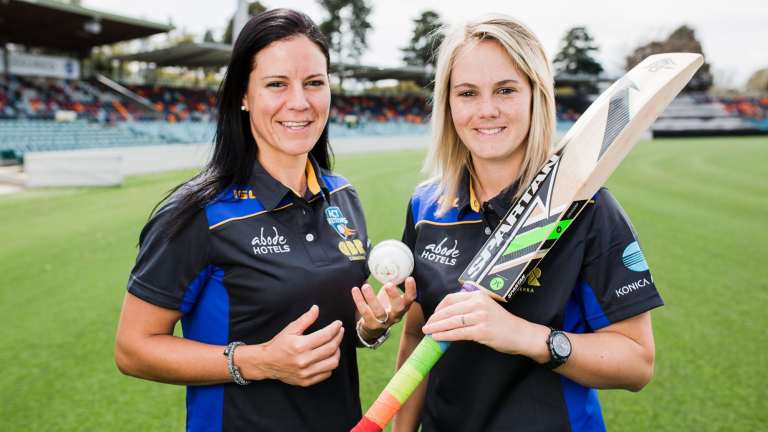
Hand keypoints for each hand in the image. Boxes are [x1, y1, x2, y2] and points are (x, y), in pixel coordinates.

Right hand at [240, 305, 343, 386]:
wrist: (267, 362)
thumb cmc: (279, 344)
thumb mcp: (290, 329)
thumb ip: (305, 319)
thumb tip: (316, 308)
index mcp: (300, 346)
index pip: (325, 335)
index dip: (335, 328)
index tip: (339, 324)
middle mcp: (304, 360)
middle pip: (331, 348)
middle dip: (338, 337)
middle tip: (340, 331)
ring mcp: (306, 373)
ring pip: (332, 363)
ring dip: (337, 352)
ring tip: (335, 345)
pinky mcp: (306, 381)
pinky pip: (326, 373)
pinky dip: (330, 365)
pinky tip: (328, 357)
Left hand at [351, 277, 416, 337]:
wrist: (373, 326)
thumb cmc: (384, 305)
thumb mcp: (390, 295)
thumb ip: (392, 283)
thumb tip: (390, 263)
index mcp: (402, 307)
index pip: (410, 299)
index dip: (411, 289)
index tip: (409, 278)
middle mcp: (395, 315)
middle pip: (398, 307)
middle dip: (394, 295)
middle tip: (388, 284)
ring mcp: (383, 322)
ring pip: (379, 311)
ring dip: (372, 298)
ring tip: (366, 286)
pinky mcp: (371, 324)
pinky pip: (365, 312)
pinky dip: (359, 300)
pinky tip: (355, 290)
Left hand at [421, 290, 543, 356]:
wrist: (521, 334)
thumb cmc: (503, 323)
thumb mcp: (487, 307)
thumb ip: (470, 306)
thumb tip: (449, 314)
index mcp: (478, 295)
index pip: (451, 298)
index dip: (439, 307)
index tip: (433, 315)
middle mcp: (478, 303)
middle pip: (449, 310)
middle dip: (435, 319)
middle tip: (426, 325)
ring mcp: (480, 317)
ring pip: (451, 322)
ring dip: (436, 327)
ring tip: (428, 332)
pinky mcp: (481, 331)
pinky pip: (458, 333)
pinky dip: (445, 336)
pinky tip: (438, 338)